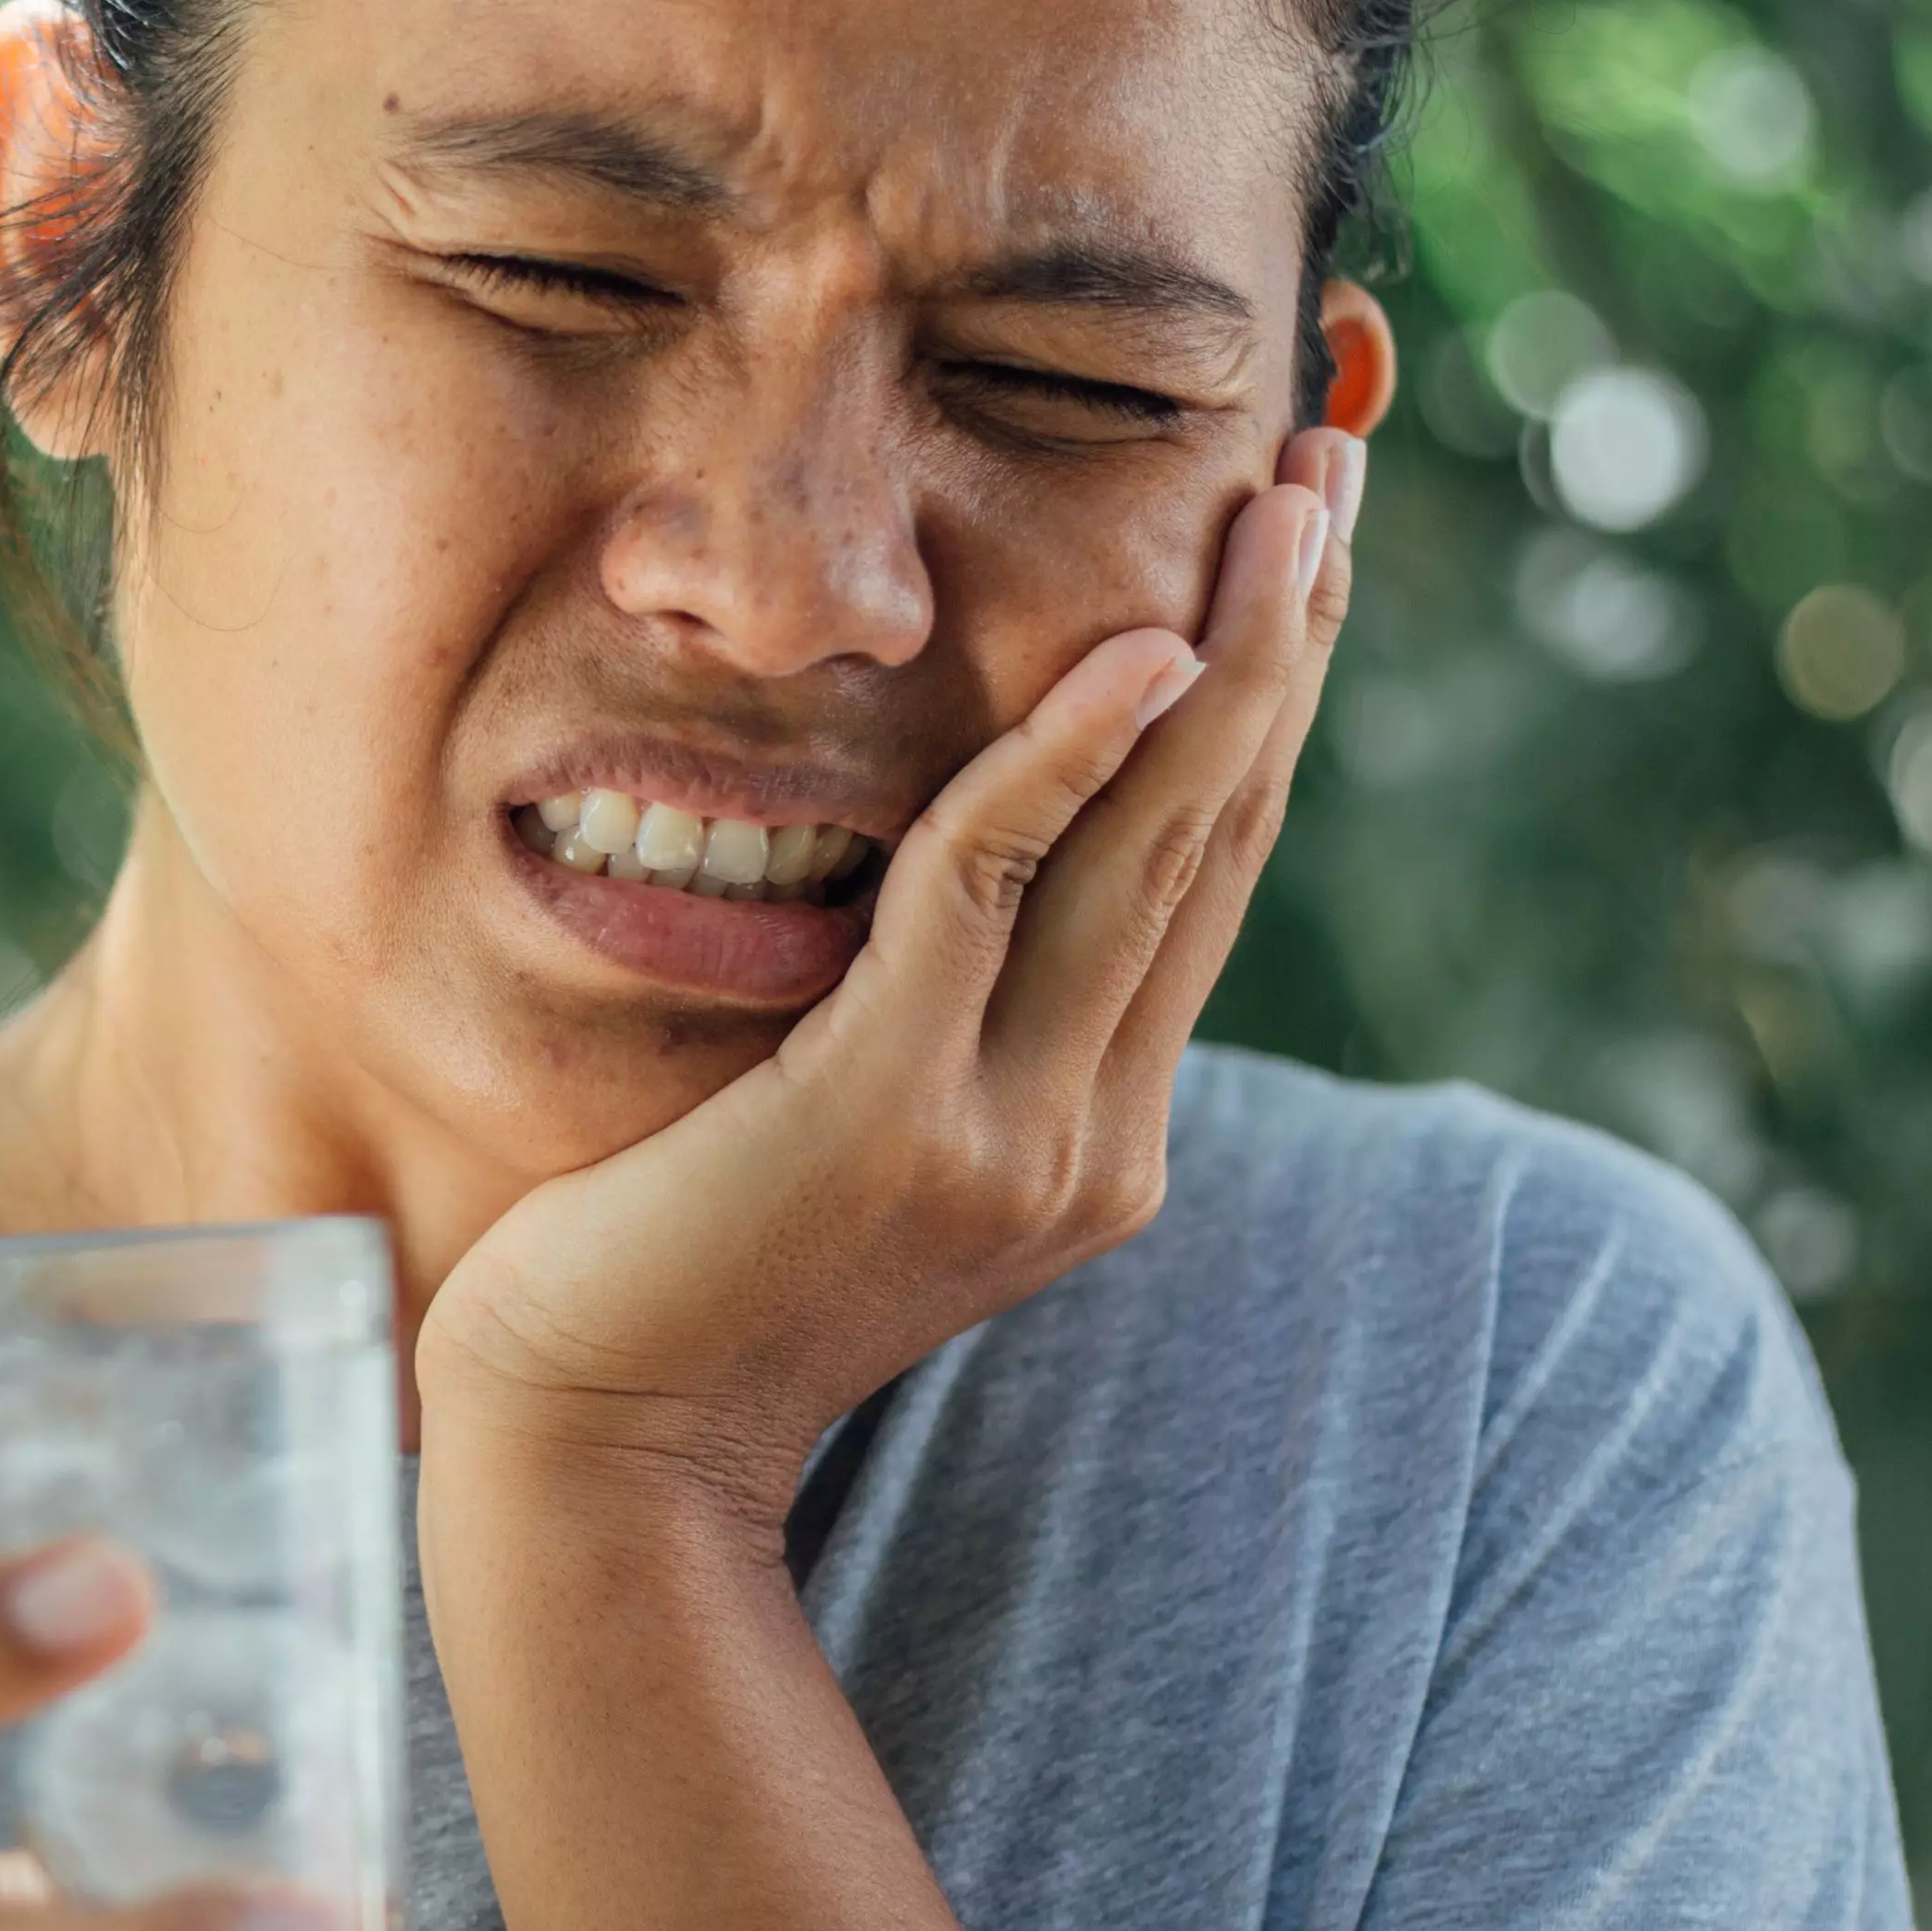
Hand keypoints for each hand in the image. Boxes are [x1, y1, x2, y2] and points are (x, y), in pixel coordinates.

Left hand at [418, 430, 1363, 1538]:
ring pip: (1151, 849)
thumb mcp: (853, 1139)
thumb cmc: (678, 1280)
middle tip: (1334, 474)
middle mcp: (1087, 1137)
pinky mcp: (889, 1113)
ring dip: (1228, 662)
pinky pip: (994, 893)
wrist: (597, 1457)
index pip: (1205, 879)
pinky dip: (1069, 762)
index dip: (1266, 708)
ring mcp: (1002, 1132)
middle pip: (1219, 840)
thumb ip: (934, 1027)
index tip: (1305, 555)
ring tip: (1282, 509)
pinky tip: (1134, 651)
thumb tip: (961, 889)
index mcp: (1092, 1138)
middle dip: (1287, 645)